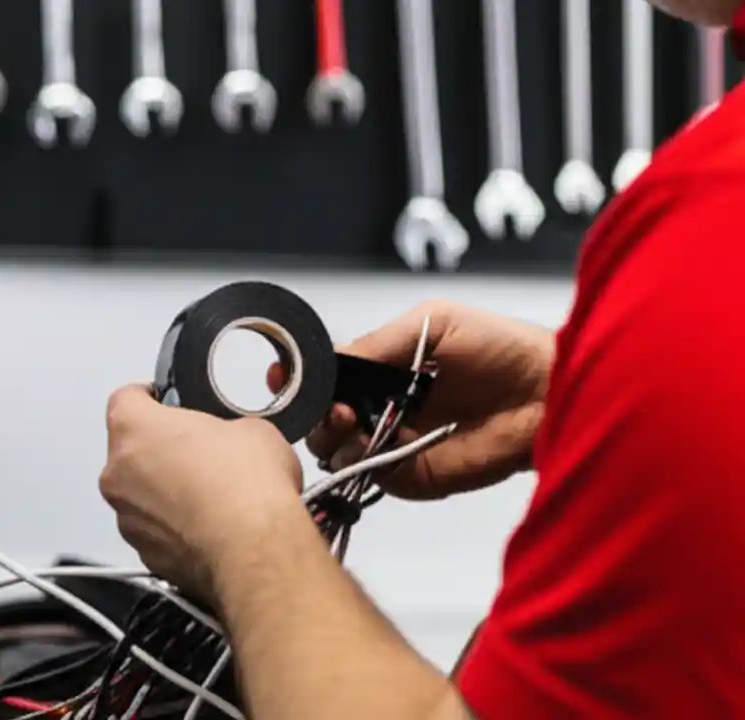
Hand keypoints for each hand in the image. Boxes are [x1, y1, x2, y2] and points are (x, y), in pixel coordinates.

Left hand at [100, 385, 304, 599]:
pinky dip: (174, 527)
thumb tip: (236, 441)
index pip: (126, 398)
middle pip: (129, 450)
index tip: (164, 402)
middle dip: (161, 450)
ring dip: (165, 491)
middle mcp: (119, 473)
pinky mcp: (145, 554)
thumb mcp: (251, 429)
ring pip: (139, 495)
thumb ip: (226, 428)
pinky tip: (209, 524)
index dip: (149, 399)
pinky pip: (154, 531)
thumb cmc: (245, 490)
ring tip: (210, 494)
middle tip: (199, 452)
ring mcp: (127, 518)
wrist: (254, 550)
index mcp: (134, 428)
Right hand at [274, 300, 553, 499]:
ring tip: (350, 420)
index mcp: (381, 369)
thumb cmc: (500, 348)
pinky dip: (365, 461)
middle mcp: (381, 408)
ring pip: (338, 450)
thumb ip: (376, 344)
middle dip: (314, 411)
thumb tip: (327, 360)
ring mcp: (394, 444)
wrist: (548, 392)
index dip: (301, 378)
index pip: (326, 378)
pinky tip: (374, 442)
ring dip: (334, 436)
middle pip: (322, 419)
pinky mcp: (414, 476)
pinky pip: (373, 475)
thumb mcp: (431, 323)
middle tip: (332, 405)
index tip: (283, 374)